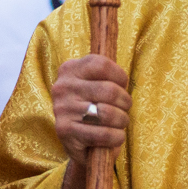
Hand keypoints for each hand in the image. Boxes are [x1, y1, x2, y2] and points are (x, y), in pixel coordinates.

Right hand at [54, 54, 130, 188]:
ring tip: (120, 124)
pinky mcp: (65, 132)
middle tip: (124, 110)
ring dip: (122, 121)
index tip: (122, 86)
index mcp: (69, 68)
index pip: (103, 64)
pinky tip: (115, 137)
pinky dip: (116, 137)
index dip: (121, 77)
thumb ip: (107, 70)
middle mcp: (62, 87)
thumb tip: (115, 43)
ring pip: (108, 112)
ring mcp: (61, 110)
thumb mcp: (97, 83)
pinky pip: (103, 134)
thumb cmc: (95, 109)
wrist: (80, 145)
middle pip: (110, 90)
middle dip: (125, 103)